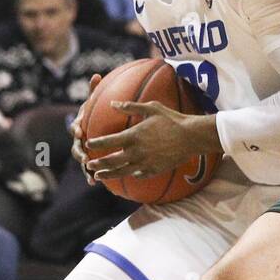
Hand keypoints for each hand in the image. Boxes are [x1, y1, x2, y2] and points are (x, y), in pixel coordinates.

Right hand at [72, 73, 102, 184]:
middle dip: (79, 152)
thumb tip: (97, 75)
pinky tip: (94, 183)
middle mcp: (77, 139)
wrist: (91, 125)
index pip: (75, 127)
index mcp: (78, 125)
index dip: (76, 128)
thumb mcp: (94, 102)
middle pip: (75, 147)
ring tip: (90, 174)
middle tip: (84, 157)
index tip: (79, 130)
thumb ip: (94, 91)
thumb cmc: (93, 112)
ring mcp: (81, 150)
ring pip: (81, 160)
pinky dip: (90, 175)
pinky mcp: (87, 159)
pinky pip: (88, 168)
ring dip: (84, 167)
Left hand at [86, 98, 216, 179]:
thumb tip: (112, 104)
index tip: (88, 144)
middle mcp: (136, 152)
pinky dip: (131, 175)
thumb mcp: (151, 108)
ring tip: (98, 176)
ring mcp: (145, 163)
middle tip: (88, 164)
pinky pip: (139, 175)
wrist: (191, 137)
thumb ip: (130, 106)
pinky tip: (128, 174)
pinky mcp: (154, 170)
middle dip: (97, 163)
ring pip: (121, 172)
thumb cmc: (172, 119)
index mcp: (133, 136)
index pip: (108, 141)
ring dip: (108, 174)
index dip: (96, 143)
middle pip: (111, 161)